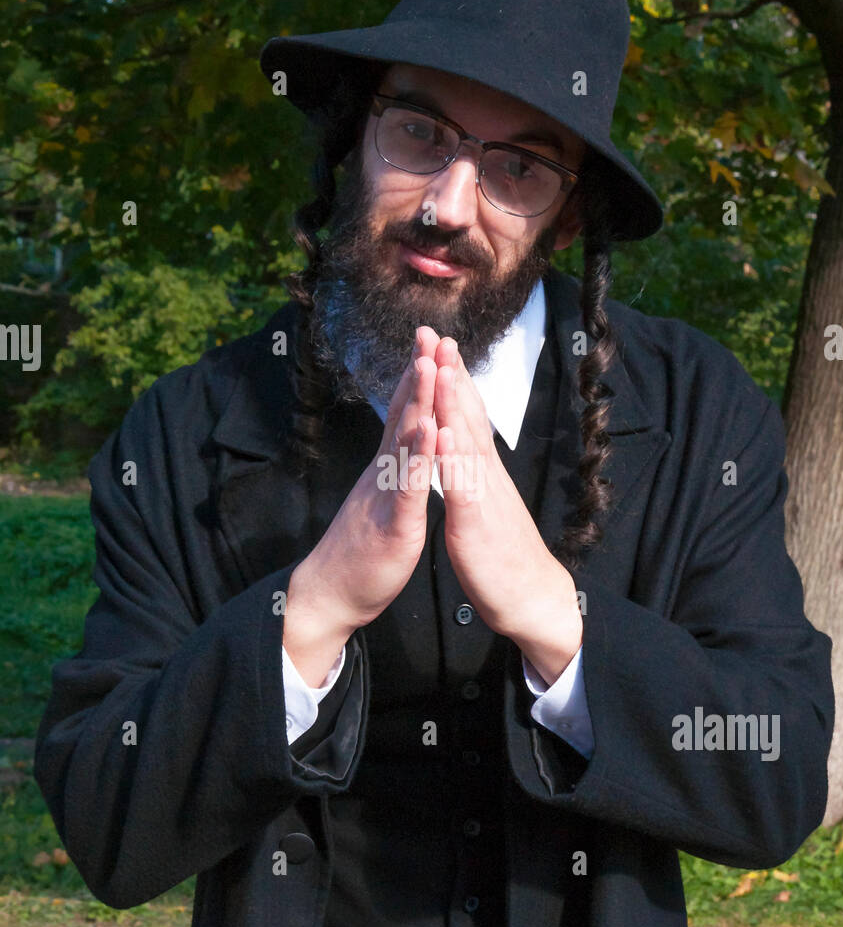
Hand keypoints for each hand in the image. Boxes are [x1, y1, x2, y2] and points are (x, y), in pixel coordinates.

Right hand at [283, 327, 441, 682]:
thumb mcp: (381, 505)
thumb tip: (400, 453)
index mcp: (387, 471)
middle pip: (402, 414)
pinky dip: (419, 458)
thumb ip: (391, 476)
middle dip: (417, 373)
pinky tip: (430, 433)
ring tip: (428, 365)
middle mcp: (384, 474)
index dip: (416, 379)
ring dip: (416, 403)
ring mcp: (387, 495)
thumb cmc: (359, 554)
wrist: (329, 595)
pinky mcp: (394, 523)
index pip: (403, 416)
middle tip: (427, 332)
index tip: (428, 344)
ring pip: (404, 442)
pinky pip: (408, 486)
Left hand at [433, 338, 582, 684]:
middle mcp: (485, 475)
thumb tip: (463, 455)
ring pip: (467, 441)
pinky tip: (440, 432)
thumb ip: (473, 479)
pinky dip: (451, 455)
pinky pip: (461, 484)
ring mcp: (483, 495)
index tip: (442, 349)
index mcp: (482, 474)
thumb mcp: (482, 507)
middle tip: (441, 336)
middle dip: (454, 376)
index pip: (468, 419)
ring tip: (441, 366)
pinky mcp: (475, 521)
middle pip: (469, 417)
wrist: (530, 597)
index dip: (456, 383)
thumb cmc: (503, 555)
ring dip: (454, 403)